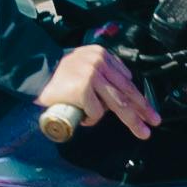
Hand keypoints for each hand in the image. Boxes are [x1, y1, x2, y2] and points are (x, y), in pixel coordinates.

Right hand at [36, 41, 160, 145]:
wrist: (32, 71)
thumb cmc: (56, 73)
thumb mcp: (83, 62)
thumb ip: (100, 73)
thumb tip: (119, 94)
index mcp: (101, 55)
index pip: (126, 79)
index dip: (138, 96)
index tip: (146, 108)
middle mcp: (99, 63)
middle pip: (127, 91)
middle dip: (143, 109)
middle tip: (154, 121)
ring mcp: (92, 76)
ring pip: (118, 104)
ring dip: (132, 120)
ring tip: (142, 132)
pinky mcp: (83, 89)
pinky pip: (96, 112)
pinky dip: (91, 118)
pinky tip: (81, 115)